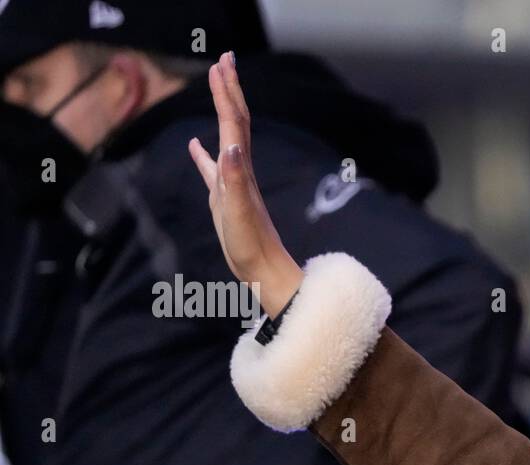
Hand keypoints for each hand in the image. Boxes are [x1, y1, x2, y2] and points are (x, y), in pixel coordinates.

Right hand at [187, 51, 302, 316]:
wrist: (264, 271)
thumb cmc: (251, 245)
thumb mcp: (239, 212)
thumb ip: (234, 180)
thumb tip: (230, 147)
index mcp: (240, 170)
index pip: (233, 122)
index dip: (226, 93)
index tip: (220, 64)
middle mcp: (239, 171)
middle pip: (234, 121)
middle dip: (229, 89)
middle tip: (224, 59)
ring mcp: (231, 183)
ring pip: (225, 137)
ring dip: (221, 111)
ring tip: (216, 88)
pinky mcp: (224, 198)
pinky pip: (211, 168)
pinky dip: (202, 153)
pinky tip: (195, 146)